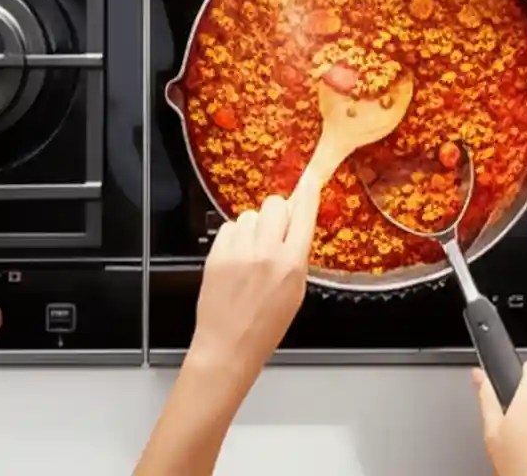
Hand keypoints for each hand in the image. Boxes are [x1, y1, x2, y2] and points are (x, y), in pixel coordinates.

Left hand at [188, 187, 318, 380]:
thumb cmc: (267, 325)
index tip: (310, 179)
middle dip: (277, 213)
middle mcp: (266, 252)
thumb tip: (297, 225)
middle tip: (275, 231)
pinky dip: (235, 236)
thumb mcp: (297, 291)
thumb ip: (297, 255)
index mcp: (293, 264)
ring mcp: (238, 252)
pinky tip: (237, 256)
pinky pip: (229, 227)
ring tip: (252, 251)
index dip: (307, 193)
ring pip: (250, 215)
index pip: (304, 214)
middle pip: (275, 204)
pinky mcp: (217, 254)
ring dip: (254, 226)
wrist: (229, 345)